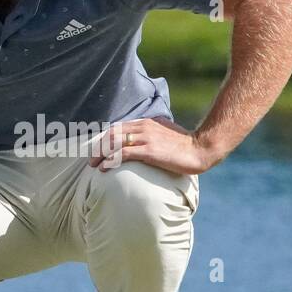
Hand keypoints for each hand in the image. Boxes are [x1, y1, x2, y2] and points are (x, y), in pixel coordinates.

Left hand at [89, 118, 220, 175]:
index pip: (117, 128)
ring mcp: (146, 138)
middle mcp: (143, 128)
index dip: (104, 140)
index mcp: (146, 123)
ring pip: (114, 143)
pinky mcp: (149, 151)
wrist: (200, 148)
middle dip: (98, 147)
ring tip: (94, 166)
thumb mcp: (165, 134)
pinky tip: (104, 168)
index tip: (98, 151)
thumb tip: (142, 144)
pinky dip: (111, 160)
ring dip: (101, 155)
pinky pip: (124, 153)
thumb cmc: (184, 145)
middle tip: (92, 160)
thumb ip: (152, 135)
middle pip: (112, 134)